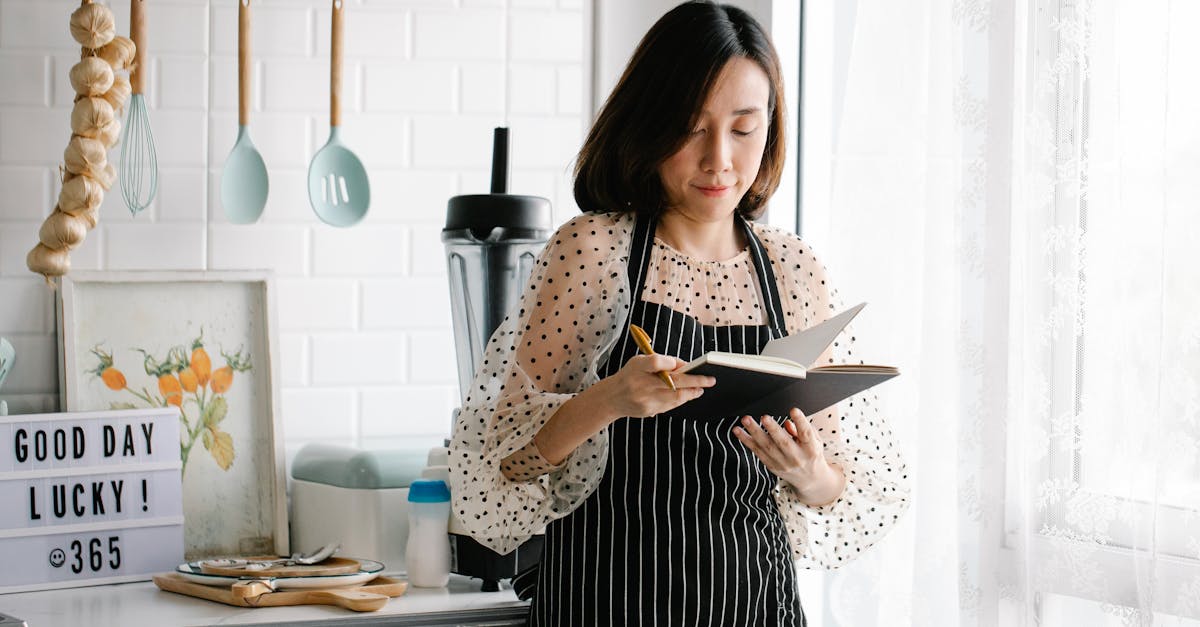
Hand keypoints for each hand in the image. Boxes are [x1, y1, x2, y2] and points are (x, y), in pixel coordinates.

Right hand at [593, 354, 714, 419]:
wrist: (612, 398)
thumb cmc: (629, 376)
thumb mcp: (639, 361)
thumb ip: (660, 361)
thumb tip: (683, 365)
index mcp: (638, 367)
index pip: (656, 362)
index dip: (671, 363)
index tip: (685, 364)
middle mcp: (640, 384)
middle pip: (672, 382)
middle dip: (695, 381)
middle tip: (710, 379)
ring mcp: (645, 400)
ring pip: (675, 397)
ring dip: (692, 392)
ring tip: (702, 388)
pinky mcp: (648, 411)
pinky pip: (670, 406)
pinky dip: (682, 400)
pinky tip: (689, 394)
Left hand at [733, 407, 845, 505]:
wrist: (810, 479)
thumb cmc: (811, 454)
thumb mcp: (816, 441)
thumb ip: (803, 430)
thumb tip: (787, 422)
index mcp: (811, 449)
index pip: (806, 434)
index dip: (800, 422)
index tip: (793, 410)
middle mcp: (797, 458)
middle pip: (783, 443)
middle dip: (773, 429)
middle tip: (764, 417)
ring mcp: (783, 463)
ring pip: (767, 447)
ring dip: (754, 432)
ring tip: (746, 420)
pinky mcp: (771, 466)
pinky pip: (757, 452)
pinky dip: (746, 441)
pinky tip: (738, 431)